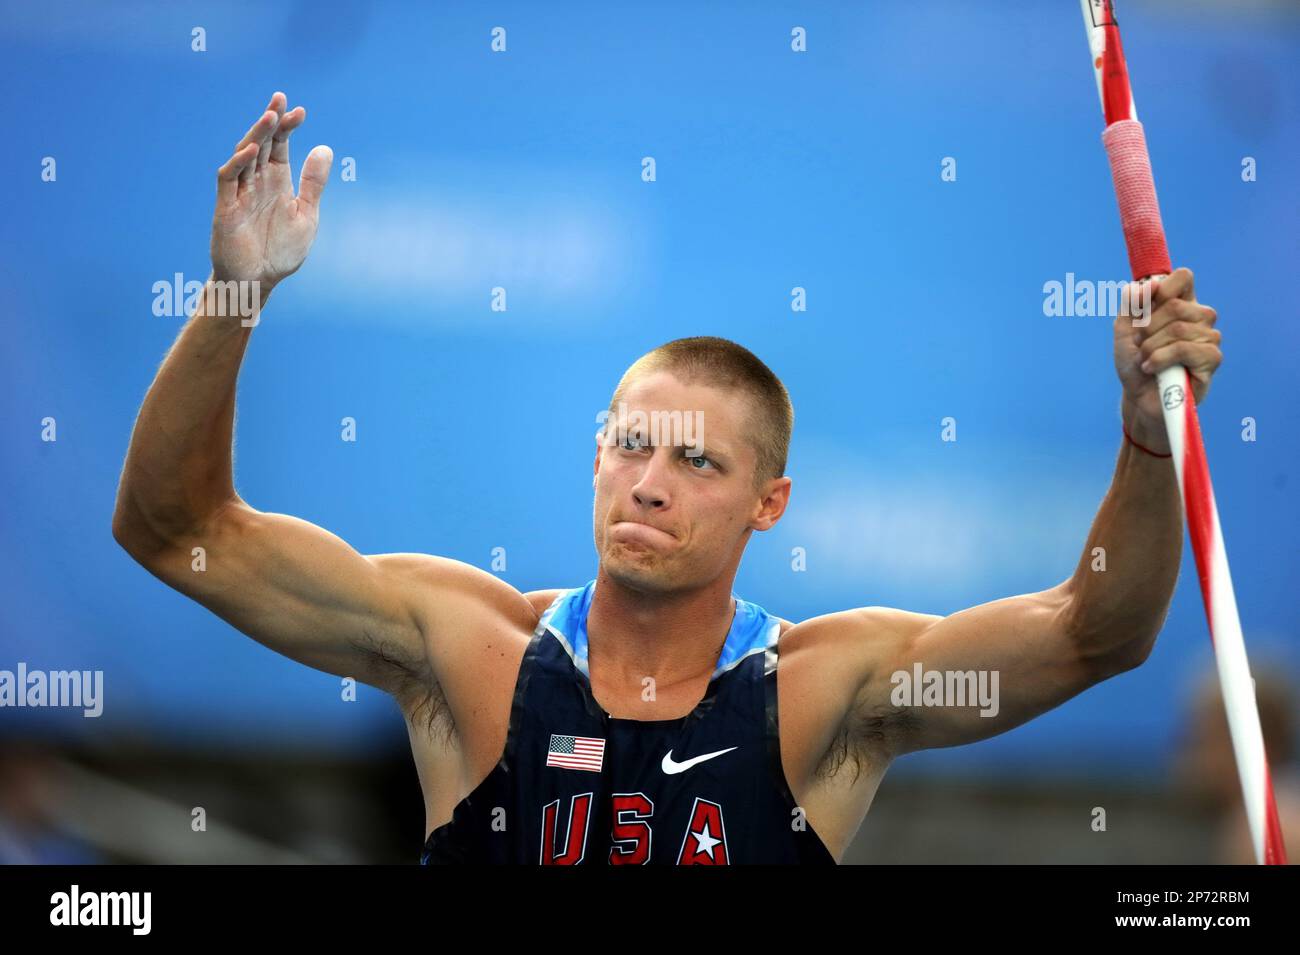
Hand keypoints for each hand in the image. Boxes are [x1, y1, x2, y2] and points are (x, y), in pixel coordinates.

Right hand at [210, 91, 332, 289]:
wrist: (259, 282)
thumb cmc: (281, 251)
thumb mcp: (306, 215)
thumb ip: (313, 184)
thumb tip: (325, 148)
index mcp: (277, 182)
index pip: (280, 146)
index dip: (288, 127)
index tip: (301, 111)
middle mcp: (257, 182)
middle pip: (262, 143)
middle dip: (271, 121)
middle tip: (281, 99)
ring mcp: (240, 192)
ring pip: (244, 154)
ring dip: (256, 134)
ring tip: (270, 116)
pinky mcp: (225, 207)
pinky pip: (228, 179)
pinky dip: (238, 163)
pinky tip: (252, 150)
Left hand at [1114, 267, 1220, 436]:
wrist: (1138, 396)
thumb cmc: (1135, 361)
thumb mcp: (1123, 330)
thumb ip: (1131, 303)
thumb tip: (1149, 284)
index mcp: (1181, 303)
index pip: (1183, 277)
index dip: (1162, 288)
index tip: (1142, 310)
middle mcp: (1200, 317)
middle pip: (1174, 305)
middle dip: (1146, 328)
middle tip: (1138, 344)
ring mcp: (1209, 337)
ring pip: (1178, 328)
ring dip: (1150, 347)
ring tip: (1144, 360)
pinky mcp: (1212, 358)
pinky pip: (1185, 349)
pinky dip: (1160, 359)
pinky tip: (1152, 369)